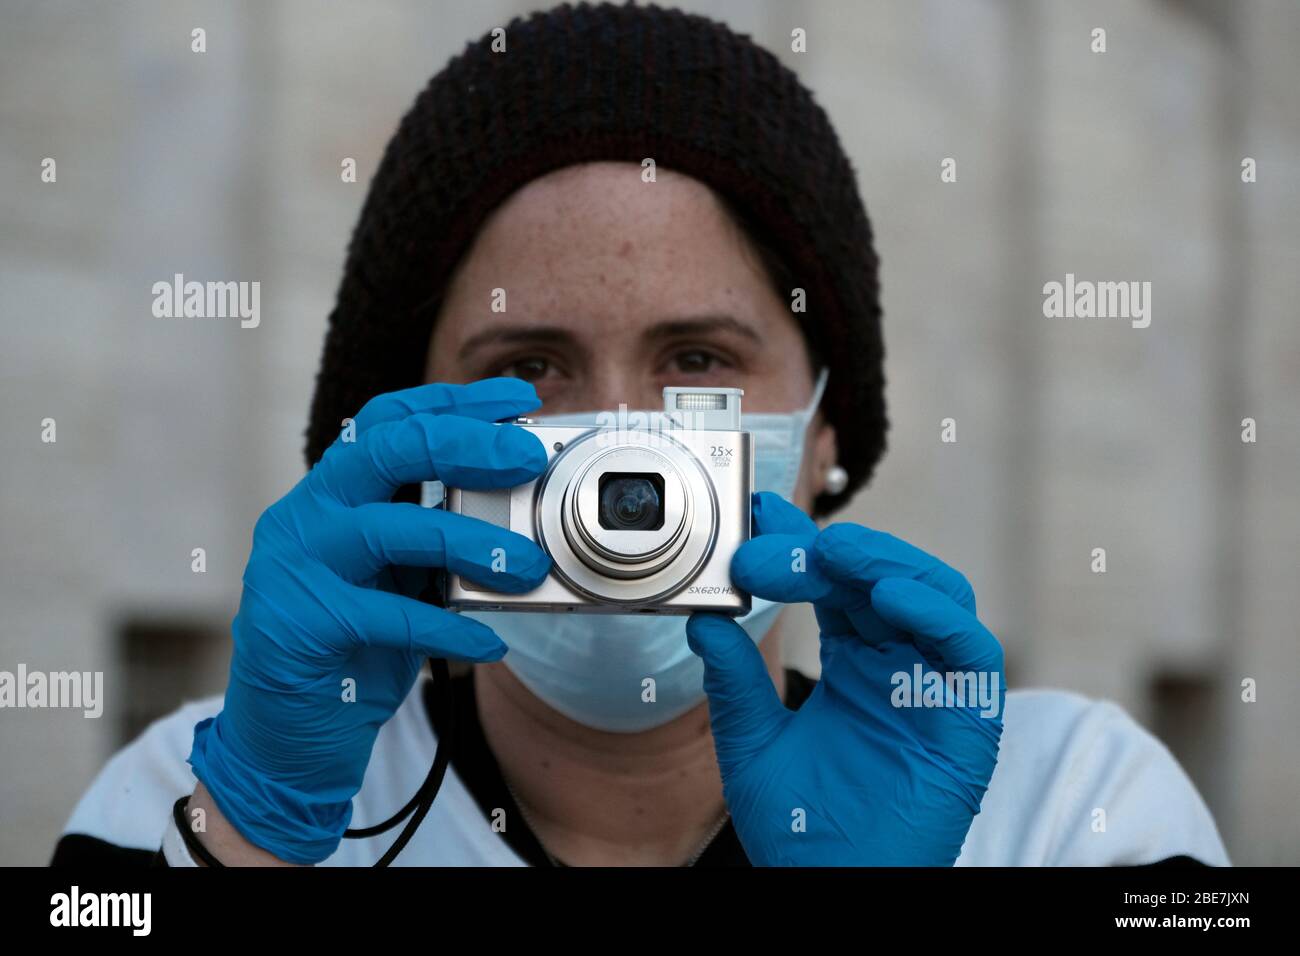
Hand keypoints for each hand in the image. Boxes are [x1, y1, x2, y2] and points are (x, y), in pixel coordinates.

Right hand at [188, 378, 551, 863]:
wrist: (287, 740)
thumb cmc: (354, 650)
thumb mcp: (402, 580)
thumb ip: (437, 539)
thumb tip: (521, 510)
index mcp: (330, 496)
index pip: (388, 421)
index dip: (454, 403)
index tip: (519, 400)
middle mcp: (303, 517)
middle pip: (383, 448)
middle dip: (464, 444)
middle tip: (524, 459)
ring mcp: (293, 568)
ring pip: (390, 528)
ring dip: (471, 542)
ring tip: (526, 566)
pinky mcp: (297, 624)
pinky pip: (390, 616)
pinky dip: (450, 629)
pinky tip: (488, 644)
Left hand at [686, 492, 1004, 865]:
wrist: (830, 889)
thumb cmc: (801, 828)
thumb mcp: (752, 743)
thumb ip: (734, 682)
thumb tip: (704, 618)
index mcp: (853, 661)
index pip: (833, 583)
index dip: (800, 542)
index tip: (758, 511)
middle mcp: (897, 664)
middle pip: (881, 576)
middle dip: (829, 550)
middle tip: (774, 545)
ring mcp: (935, 687)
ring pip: (935, 593)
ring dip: (885, 563)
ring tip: (833, 553)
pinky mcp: (970, 719)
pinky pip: (969, 650)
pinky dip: (936, 615)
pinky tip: (888, 600)